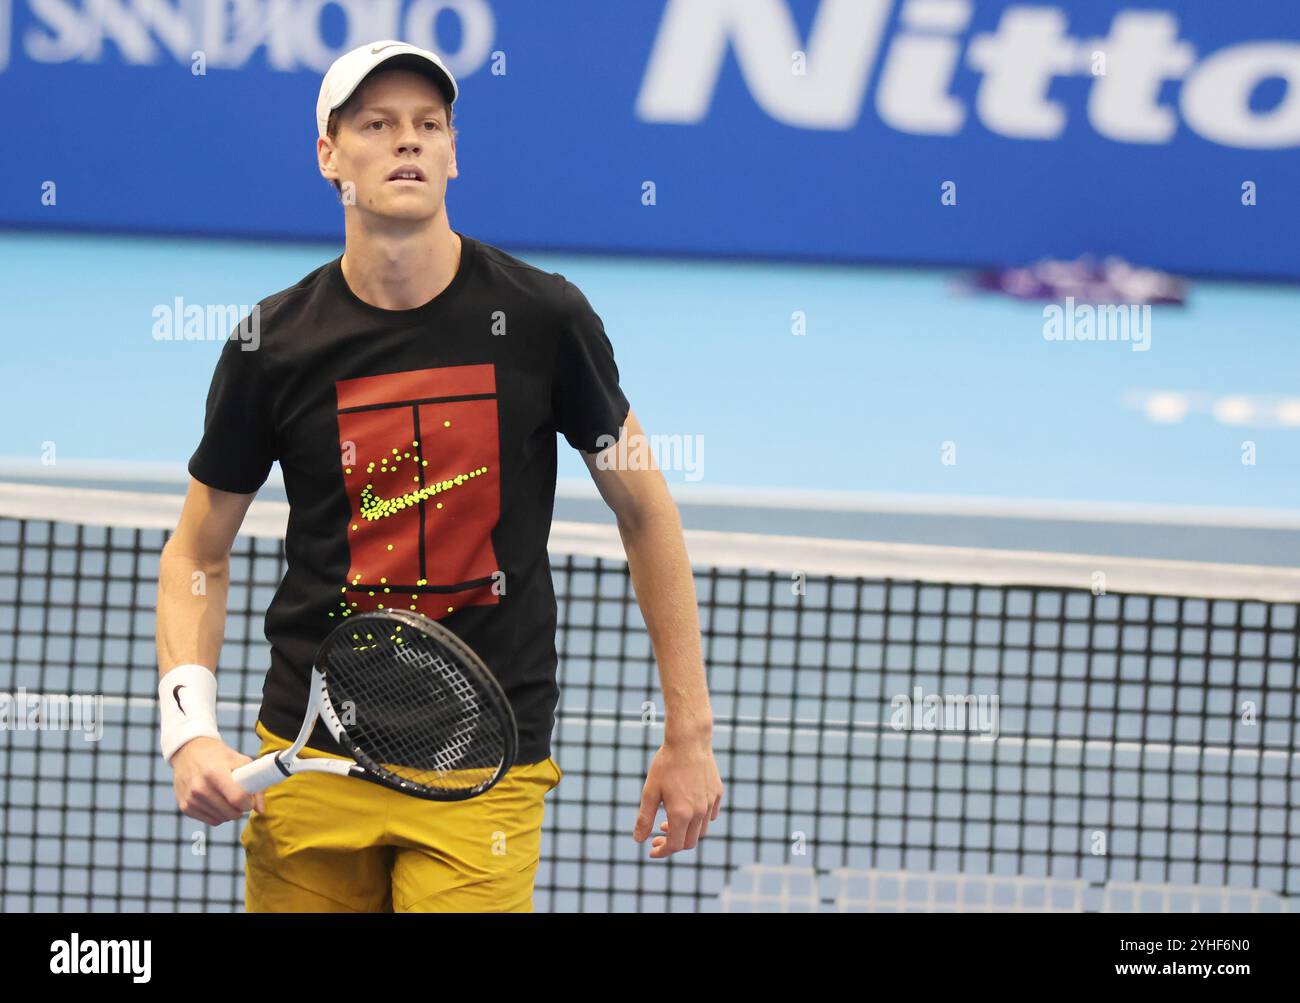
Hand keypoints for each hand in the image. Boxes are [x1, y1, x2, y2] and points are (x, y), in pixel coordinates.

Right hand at [171, 737, 264, 824]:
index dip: (248, 803)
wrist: (189, 752)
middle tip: (241, 798)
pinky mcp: (185, 808)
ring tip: (227, 797)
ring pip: (222, 819)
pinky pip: (211, 821)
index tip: (250, 800)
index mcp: (215, 773)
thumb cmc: (218, 756)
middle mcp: (199, 787)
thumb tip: (260, 809)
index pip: (237, 798)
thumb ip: (255, 784)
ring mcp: (191, 799)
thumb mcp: (240, 761)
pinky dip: (218, 815)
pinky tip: (217, 801)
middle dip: (241, 809)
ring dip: (230, 813)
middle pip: (230, 813)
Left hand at [633, 738, 722, 857]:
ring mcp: (710, 803)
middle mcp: (699, 812)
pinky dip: (698, 821)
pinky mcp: (717, 793)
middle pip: (689, 842)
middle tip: (657, 838)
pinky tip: (687, 811)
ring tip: (669, 824)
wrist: (689, 741)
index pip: (674, 845)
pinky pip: (710, 816)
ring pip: (701, 831)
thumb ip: (644, 819)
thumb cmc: (666, 765)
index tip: (651, 849)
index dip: (662, 851)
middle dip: (672, 845)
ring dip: (685, 834)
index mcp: (681, 814)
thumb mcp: (650, 792)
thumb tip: (638, 840)